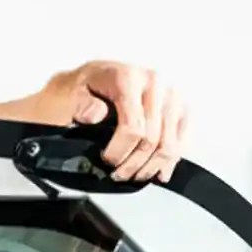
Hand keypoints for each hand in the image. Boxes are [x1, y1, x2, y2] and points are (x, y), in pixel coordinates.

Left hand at [58, 61, 188, 182]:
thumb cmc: (86, 88)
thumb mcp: (70, 92)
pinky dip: (170, 161)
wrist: (98, 78)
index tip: (107, 160)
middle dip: (133, 164)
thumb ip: (81, 104)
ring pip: (169, 145)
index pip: (133, 126)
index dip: (119, 151)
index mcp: (127, 76)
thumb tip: (95, 115)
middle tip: (118, 174)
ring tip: (135, 175)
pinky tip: (158, 171)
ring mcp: (171, 95)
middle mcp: (154, 82)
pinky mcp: (181, 107)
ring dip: (151, 167)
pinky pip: (182, 142)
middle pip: (153, 139)